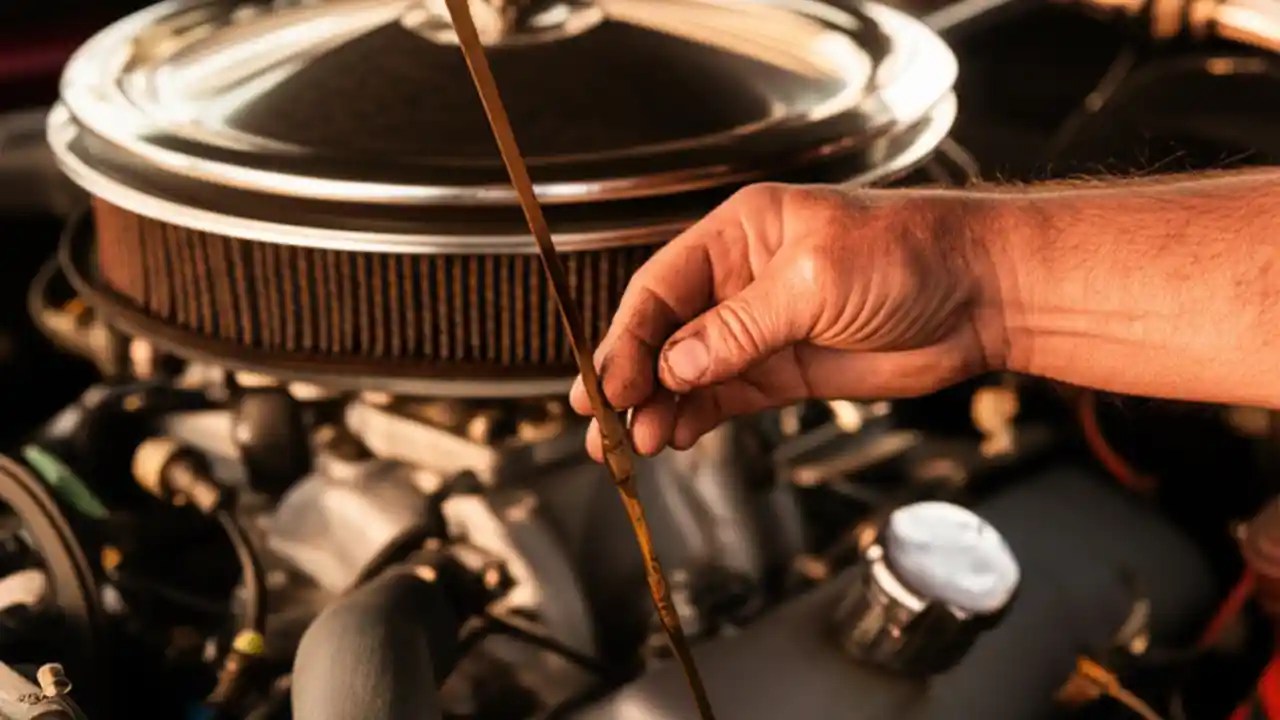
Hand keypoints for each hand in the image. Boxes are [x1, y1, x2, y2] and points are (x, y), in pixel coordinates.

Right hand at [569, 183, 1004, 460]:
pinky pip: (725, 397)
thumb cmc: (911, 256)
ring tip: (630, 448)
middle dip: (629, 380)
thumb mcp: (817, 280)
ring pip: (689, 372)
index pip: (661, 288)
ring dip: (658, 407)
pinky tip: (673, 438)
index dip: (627, 338)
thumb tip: (676, 365)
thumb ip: (742, 327)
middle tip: (601, 429)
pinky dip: (696, 418)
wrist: (984, 294)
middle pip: (664, 333)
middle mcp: (740, 280)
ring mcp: (761, 329)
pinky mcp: (786, 371)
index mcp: (740, 235)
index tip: (608, 385)